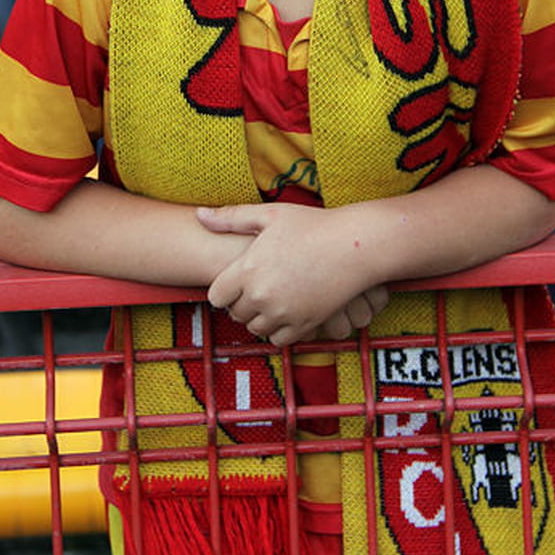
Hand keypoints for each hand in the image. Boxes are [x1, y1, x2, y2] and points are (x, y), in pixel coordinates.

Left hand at [200, 202, 378, 345]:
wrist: (355, 245)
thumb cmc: (312, 224)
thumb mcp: (269, 214)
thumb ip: (230, 218)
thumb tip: (198, 215)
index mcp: (248, 269)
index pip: (216, 297)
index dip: (224, 289)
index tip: (237, 280)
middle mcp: (262, 295)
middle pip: (235, 314)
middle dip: (242, 303)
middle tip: (258, 286)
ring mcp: (284, 313)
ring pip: (256, 329)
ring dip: (260, 317)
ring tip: (273, 297)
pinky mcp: (304, 324)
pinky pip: (279, 340)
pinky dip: (279, 329)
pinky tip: (288, 309)